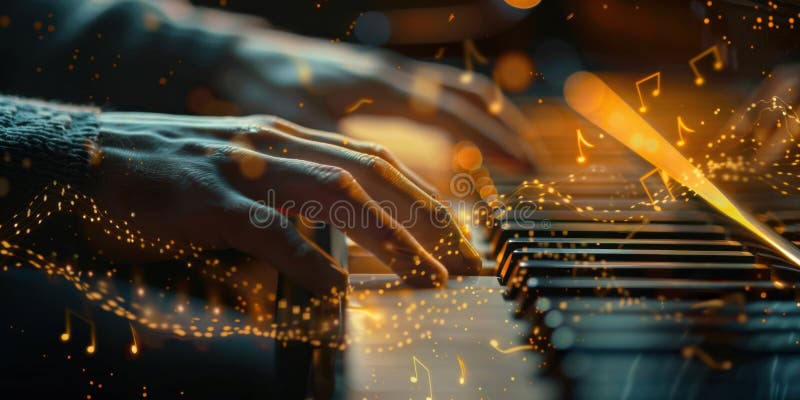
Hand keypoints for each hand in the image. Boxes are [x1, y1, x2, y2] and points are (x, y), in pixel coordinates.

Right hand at [90, 112, 481, 295]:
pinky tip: (334, 286)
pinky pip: (267, 230)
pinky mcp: (207, 199)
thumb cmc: (173, 167)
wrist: (94, 152)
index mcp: (288, 137)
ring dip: (388, 238)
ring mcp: (243, 168)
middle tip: (460, 258)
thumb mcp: (244, 169)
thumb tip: (337, 243)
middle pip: (371, 173)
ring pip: (335, 196)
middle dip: (425, 217)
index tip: (454, 231)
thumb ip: (291, 196)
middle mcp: (276, 144)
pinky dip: (306, 258)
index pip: (373, 160)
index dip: (421, 194)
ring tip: (424, 275)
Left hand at [210, 29, 537, 169]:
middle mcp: (395, 74)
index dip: (492, 142)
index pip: (454, 115)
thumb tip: (383, 201)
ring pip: (454, 91)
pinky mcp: (378, 80)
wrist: (240, 52)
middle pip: (467, 100)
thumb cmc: (267, 86)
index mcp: (384, 85)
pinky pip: (434, 93)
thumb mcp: (301, 125)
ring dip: (488, 121)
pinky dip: (460, 116)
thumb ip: (344, 160)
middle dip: (504, 132)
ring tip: (513, 151)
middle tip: (535, 165)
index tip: (526, 167)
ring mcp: (389, 73)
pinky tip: (460, 140)